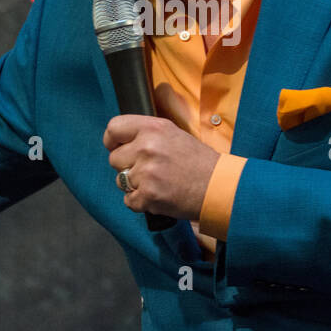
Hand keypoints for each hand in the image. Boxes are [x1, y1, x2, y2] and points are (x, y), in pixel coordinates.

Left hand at [103, 116, 219, 222]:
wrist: (219, 187)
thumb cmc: (199, 162)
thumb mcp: (174, 134)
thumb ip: (147, 134)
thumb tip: (122, 140)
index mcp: (153, 128)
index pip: (113, 128)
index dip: (112, 141)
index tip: (117, 148)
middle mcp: (147, 147)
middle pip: (114, 159)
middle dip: (128, 167)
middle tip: (150, 170)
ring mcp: (147, 172)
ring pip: (121, 181)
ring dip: (135, 186)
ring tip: (159, 183)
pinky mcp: (148, 195)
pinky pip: (129, 201)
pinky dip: (141, 202)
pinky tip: (159, 196)